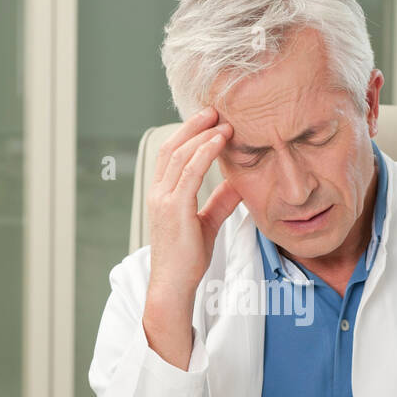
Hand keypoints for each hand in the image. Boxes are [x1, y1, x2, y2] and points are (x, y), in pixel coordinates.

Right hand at [143, 106, 241, 368]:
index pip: (172, 154)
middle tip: (216, 109)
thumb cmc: (188, 259)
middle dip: (194, 125)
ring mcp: (163, 200)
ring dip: (202, 134)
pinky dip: (204, 152)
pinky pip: (189, 171)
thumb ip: (220, 201)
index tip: (210, 120)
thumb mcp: (207, 223)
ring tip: (222, 120)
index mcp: (162, 195)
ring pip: (180, 154)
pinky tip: (220, 140)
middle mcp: (158, 193)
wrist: (174, 286)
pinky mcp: (174, 208)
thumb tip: (238, 183)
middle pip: (173, 146)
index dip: (189, 133)